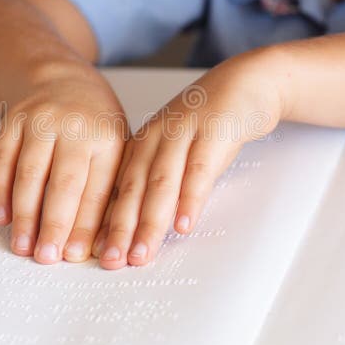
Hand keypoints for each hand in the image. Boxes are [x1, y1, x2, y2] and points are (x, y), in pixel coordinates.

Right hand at [0, 63, 127, 263]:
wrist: (61, 77)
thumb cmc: (95, 123)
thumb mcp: (116, 146)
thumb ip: (111, 188)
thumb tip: (103, 244)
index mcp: (108, 138)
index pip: (97, 190)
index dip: (85, 226)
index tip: (76, 256)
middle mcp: (75, 127)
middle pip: (64, 183)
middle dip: (54, 225)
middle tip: (47, 258)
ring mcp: (41, 121)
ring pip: (29, 174)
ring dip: (25, 215)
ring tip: (22, 247)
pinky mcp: (13, 120)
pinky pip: (2, 161)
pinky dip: (0, 192)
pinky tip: (3, 219)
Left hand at [90, 52, 285, 268]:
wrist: (246, 82)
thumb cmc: (209, 122)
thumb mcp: (176, 149)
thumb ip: (157, 181)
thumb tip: (136, 225)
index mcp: (141, 143)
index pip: (118, 188)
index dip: (107, 223)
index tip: (98, 254)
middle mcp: (156, 137)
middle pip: (133, 187)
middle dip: (121, 228)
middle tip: (113, 261)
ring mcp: (183, 132)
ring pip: (161, 182)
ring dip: (150, 221)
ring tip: (142, 253)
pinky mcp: (213, 131)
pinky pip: (199, 168)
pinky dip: (190, 198)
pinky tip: (184, 223)